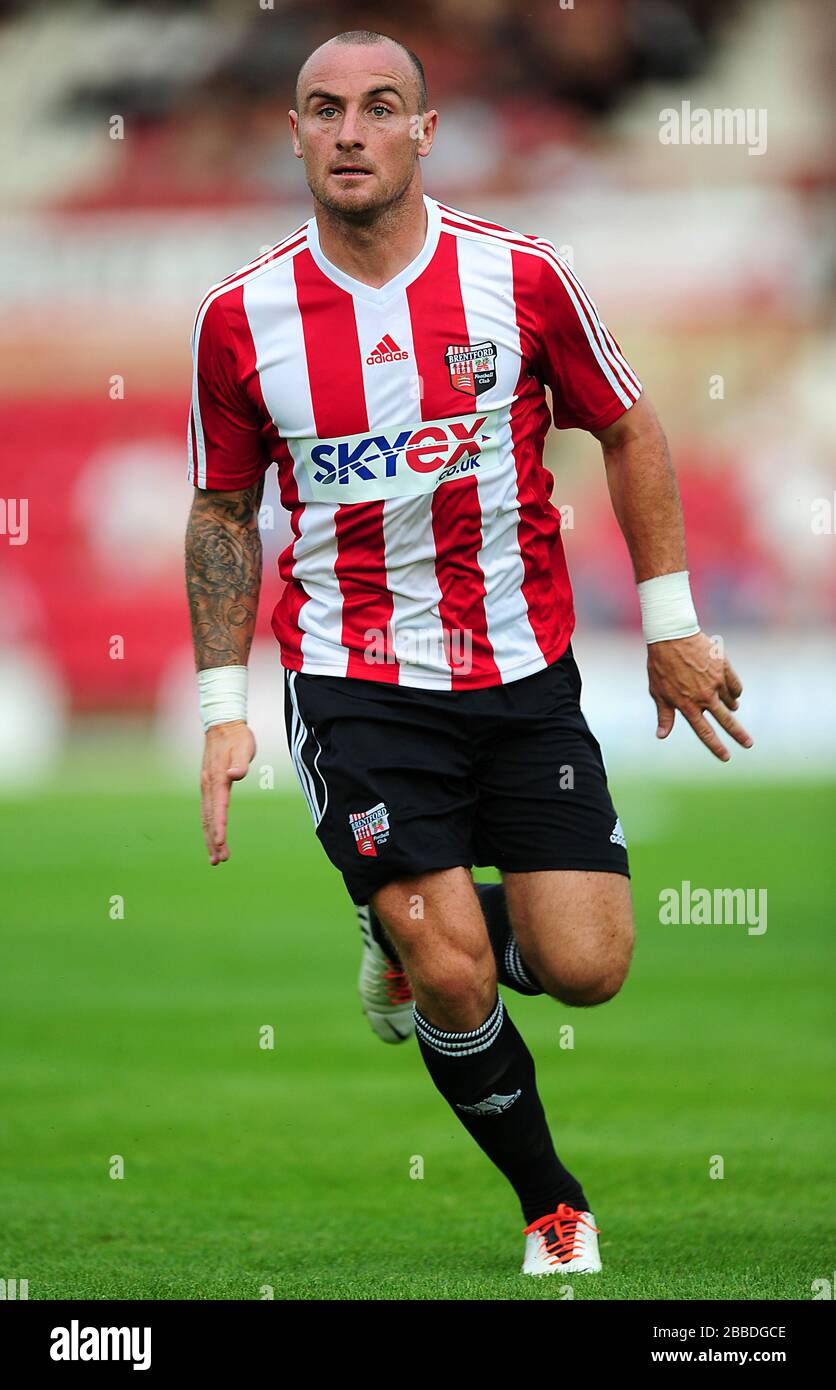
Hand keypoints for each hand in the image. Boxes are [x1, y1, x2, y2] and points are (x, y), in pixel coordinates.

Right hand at [199, 720, 255, 863]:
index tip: (221, 843)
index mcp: (218, 778)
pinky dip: (209, 826)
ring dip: (210, 838)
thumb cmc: (237, 737)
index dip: (220, 826)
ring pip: (206, 817)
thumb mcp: (244, 747)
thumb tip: (236, 774)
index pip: (218, 807)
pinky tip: (212, 837)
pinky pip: (207, 810)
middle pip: (209, 818)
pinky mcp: (208, 785)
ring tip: (217, 858)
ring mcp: (206, 786)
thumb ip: (240, 762)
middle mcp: (208, 784)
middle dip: (213, 841)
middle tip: (221, 861)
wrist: (222, 724)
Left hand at [648, 632, 752, 761]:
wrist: (672, 636)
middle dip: (739, 735)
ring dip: (731, 707)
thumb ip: (664, 715)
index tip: (726, 757)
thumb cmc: (660, 666)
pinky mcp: (723, 668)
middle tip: (749, 744)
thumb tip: (662, 736)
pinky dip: (735, 691)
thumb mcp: (658, 693)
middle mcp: (704, 696)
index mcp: (688, 705)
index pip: (705, 732)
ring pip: (730, 702)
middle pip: (726, 721)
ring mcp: (716, 682)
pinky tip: (732, 693)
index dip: (716, 747)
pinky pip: (735, 686)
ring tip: (731, 707)